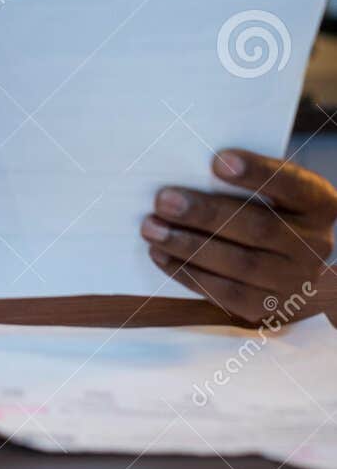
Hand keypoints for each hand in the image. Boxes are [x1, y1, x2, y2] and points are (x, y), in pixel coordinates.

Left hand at [142, 149, 336, 323]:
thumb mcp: (271, 186)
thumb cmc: (269, 209)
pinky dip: (188, 273)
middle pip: (258, 228)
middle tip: (163, 200)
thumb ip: (245, 177)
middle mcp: (314, 244)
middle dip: (206, 214)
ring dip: (188, 247)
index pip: (290, 184)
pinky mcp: (269, 308)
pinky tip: (160, 254)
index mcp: (317, 203)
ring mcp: (295, 281)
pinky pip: (226, 294)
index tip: (218, 160)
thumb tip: (192, 165)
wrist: (292, 259)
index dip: (255, 172)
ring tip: (152, 228)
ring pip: (240, 266)